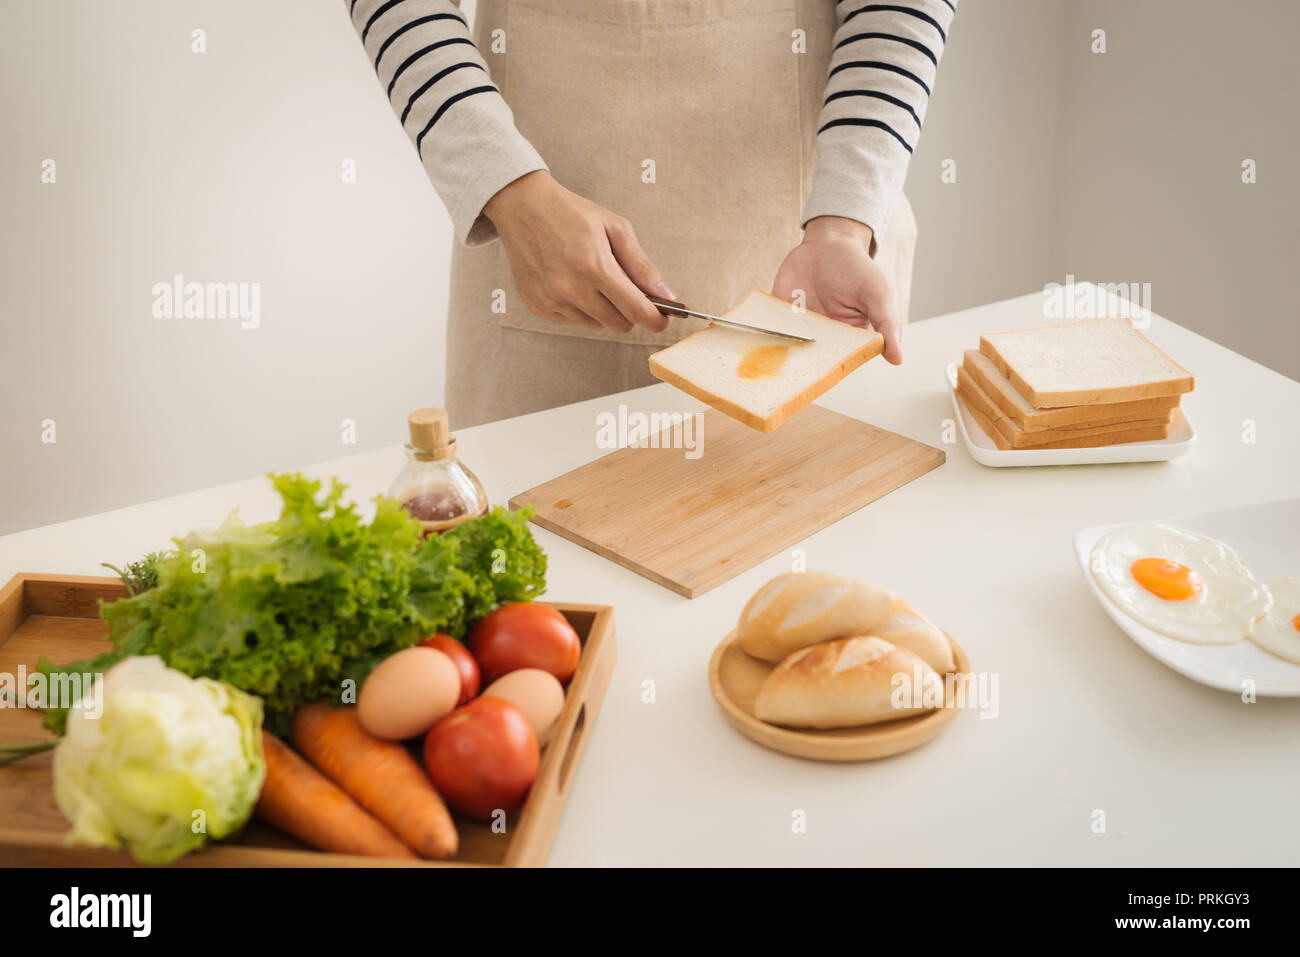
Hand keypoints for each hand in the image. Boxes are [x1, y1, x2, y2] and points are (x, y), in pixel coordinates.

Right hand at [483, 170, 671, 332]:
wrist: (523, 207)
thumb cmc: (572, 214)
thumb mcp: (615, 228)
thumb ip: (642, 265)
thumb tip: (666, 294)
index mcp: (594, 266)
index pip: (635, 310)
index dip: (656, 319)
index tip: (663, 319)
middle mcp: (571, 288)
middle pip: (619, 324)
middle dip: (630, 312)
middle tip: (627, 291)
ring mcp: (552, 300)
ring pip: (596, 325)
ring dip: (603, 309)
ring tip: (592, 279)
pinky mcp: (538, 306)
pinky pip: (572, 320)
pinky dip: (579, 308)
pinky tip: (572, 282)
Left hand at [771, 216, 902, 363]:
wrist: (827, 242)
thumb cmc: (857, 267)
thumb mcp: (876, 293)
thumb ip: (885, 324)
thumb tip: (898, 359)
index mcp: (851, 339)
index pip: (841, 362)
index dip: (830, 371)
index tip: (818, 377)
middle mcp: (824, 339)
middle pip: (810, 361)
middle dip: (797, 367)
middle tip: (785, 375)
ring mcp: (800, 329)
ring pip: (786, 349)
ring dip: (774, 355)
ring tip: (763, 362)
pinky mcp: (779, 316)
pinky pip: (767, 330)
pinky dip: (758, 334)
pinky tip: (748, 338)